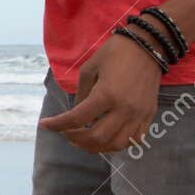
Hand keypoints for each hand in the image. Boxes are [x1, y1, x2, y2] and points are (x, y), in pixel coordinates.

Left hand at [37, 35, 161, 152]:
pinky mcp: (149, 115)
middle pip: (96, 138)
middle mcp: (124, 109)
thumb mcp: (89, 69)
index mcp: (106, 95)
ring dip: (96, 147)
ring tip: (83, 140)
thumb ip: (81, 94)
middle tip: (66, 133)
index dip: (57, 125)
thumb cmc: (115, 53)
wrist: (148, 46)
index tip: (44, 125)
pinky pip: (135, 139)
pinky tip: (106, 138)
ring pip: (116, 144)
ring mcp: (139, 114)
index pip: (77, 119)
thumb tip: (76, 113)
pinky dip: (117, 143)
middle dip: (75, 139)